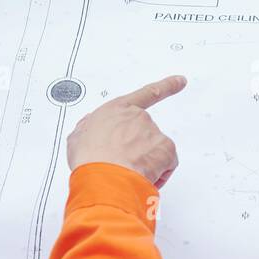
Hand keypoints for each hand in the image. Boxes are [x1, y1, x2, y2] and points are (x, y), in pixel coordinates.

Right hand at [66, 75, 186, 186]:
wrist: (104, 175)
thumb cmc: (90, 158)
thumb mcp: (78, 138)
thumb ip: (88, 128)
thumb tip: (89, 129)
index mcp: (117, 110)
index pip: (146, 95)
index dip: (166, 87)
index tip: (180, 81)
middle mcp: (139, 117)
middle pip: (145, 136)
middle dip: (138, 151)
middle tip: (122, 164)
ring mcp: (154, 132)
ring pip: (154, 153)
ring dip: (144, 164)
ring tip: (126, 172)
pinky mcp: (166, 149)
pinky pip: (166, 165)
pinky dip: (157, 175)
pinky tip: (141, 177)